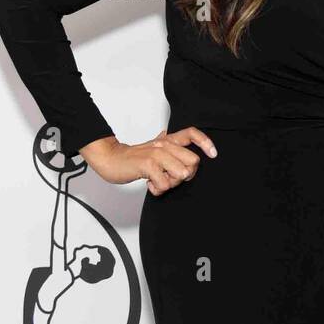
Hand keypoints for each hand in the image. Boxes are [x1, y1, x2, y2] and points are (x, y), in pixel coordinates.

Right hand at [79, 127, 217, 195]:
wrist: (110, 158)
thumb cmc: (133, 157)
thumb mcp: (154, 147)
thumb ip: (168, 144)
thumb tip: (182, 137)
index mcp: (168, 140)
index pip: (192, 134)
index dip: (206, 143)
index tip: (213, 154)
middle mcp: (164, 145)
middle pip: (193, 161)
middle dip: (185, 175)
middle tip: (170, 177)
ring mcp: (157, 154)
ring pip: (182, 174)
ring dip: (171, 184)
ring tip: (158, 181)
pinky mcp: (148, 165)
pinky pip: (165, 184)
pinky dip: (158, 189)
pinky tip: (149, 184)